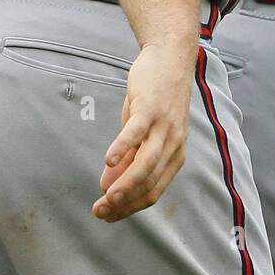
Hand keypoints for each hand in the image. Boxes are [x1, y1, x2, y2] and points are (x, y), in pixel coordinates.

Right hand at [92, 38, 195, 222]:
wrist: (170, 58)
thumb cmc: (156, 97)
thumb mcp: (145, 131)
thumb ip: (130, 158)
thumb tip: (108, 184)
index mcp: (174, 155)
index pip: (153, 191)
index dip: (130, 207)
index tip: (108, 216)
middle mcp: (173, 144)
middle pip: (150, 183)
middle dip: (124, 202)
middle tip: (100, 212)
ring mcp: (163, 126)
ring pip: (146, 163)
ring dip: (125, 184)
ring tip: (106, 197)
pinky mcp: (151, 108)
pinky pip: (137, 132)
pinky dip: (123, 147)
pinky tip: (108, 160)